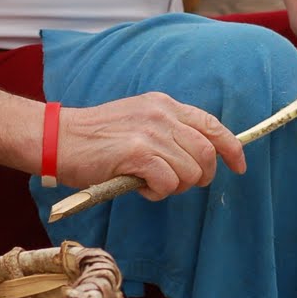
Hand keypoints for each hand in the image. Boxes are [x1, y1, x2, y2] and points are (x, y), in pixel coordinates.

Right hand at [58, 92, 246, 198]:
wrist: (58, 138)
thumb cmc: (95, 139)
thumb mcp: (138, 121)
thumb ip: (168, 132)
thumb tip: (198, 158)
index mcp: (165, 104)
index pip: (213, 125)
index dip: (232, 149)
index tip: (238, 166)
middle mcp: (162, 115)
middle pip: (207, 154)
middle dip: (199, 177)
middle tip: (176, 183)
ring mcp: (151, 133)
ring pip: (191, 172)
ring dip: (174, 186)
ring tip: (150, 183)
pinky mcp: (137, 153)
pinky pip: (169, 183)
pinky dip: (158, 192)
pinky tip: (141, 187)